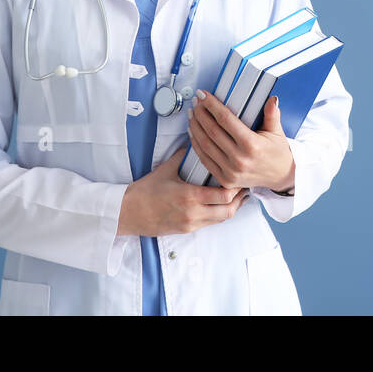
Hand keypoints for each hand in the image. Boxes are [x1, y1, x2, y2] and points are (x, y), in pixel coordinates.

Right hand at [117, 147, 247, 236]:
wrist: (128, 213)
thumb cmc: (145, 192)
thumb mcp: (166, 169)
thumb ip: (183, 156)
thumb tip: (196, 141)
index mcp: (190, 197)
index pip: (224, 195)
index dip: (236, 187)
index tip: (240, 176)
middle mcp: (193, 213)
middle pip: (228, 210)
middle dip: (239, 199)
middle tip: (244, 186)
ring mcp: (190, 224)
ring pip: (221, 219)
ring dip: (231, 208)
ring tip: (236, 195)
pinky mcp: (186, 230)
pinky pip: (210, 223)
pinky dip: (218, 214)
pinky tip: (219, 204)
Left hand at [188, 90, 295, 192]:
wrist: (281, 177)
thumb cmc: (278, 152)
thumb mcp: (277, 131)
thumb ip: (272, 114)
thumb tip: (272, 98)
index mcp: (252, 144)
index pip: (226, 120)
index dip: (212, 105)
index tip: (203, 95)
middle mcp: (240, 159)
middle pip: (212, 131)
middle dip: (201, 113)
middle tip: (196, 101)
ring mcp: (231, 171)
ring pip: (205, 145)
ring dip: (195, 127)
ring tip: (192, 114)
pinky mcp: (225, 179)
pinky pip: (205, 160)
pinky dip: (196, 145)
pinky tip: (193, 132)